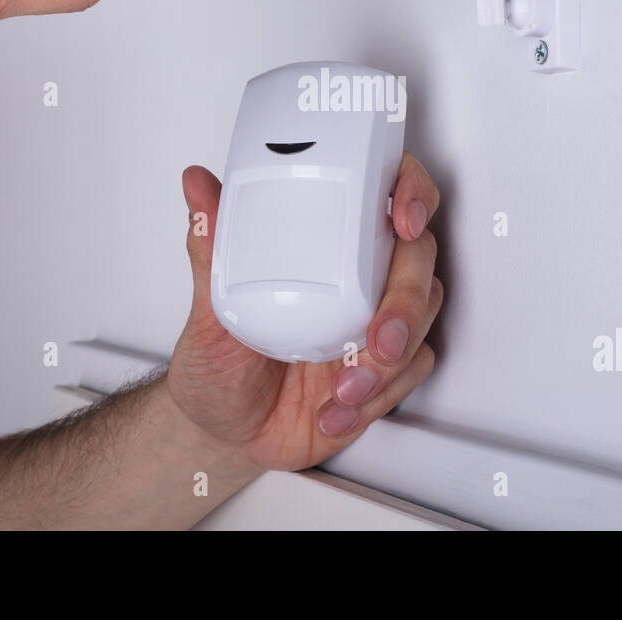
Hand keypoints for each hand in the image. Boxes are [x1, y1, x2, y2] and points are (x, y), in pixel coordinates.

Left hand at [169, 153, 442, 472]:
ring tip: (343, 387)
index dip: (410, 191)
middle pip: (417, 259)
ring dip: (390, 361)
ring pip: (423, 317)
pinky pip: (413, 371)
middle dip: (406, 301)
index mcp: (324, 244)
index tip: (403, 217)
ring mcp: (373, 322)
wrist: (224, 434)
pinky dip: (381, 394)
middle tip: (378, 339)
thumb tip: (198, 186)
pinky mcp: (384, 370)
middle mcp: (356, 276)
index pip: (382, 192)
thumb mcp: (209, 307)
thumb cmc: (218, 365)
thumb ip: (211, 248)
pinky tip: (336, 409)